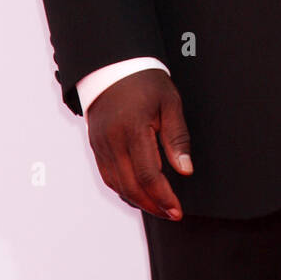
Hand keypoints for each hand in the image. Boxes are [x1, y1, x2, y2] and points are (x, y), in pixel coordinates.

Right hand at [86, 68, 192, 220]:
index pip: (148, 174)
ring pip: (117, 185)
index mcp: (133, 128)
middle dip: (152, 205)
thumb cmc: (145, 81)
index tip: (177, 210)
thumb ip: (177, 138)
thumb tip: (185, 171)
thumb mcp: (170, 103)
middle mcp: (112, 140)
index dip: (163, 197)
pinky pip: (107, 176)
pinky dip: (123, 189)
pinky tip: (138, 193)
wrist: (113, 65)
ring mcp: (100, 144)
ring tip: (158, 207)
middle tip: (171, 214)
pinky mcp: (95, 145)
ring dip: (137, 201)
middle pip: (130, 186)